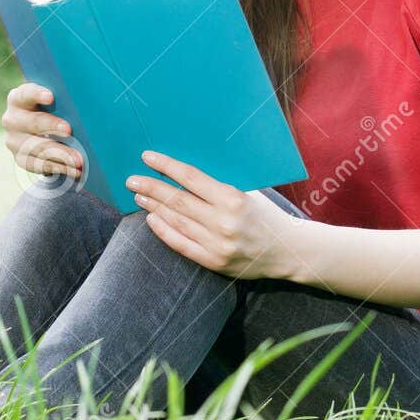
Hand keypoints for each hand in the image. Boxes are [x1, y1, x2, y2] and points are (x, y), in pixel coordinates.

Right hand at [1, 82, 81, 179]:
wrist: (44, 134)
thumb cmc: (54, 112)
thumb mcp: (55, 104)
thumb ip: (63, 102)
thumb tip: (88, 105)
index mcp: (19, 98)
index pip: (26, 93)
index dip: (37, 94)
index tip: (51, 97)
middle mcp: (12, 118)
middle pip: (33, 122)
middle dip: (52, 126)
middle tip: (69, 131)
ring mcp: (13, 140)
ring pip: (38, 147)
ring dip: (61, 154)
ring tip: (79, 160)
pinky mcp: (20, 158)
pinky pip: (39, 165)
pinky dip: (59, 168)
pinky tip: (74, 170)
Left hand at [125, 150, 304, 279]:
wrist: (288, 251)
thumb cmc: (266, 216)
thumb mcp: (248, 193)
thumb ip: (218, 187)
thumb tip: (182, 174)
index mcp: (233, 198)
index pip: (190, 178)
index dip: (166, 166)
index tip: (148, 158)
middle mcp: (223, 221)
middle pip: (178, 200)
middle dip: (151, 187)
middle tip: (131, 179)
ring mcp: (217, 244)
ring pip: (176, 221)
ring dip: (153, 206)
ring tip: (138, 195)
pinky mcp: (214, 262)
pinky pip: (181, 244)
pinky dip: (163, 231)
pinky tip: (151, 219)